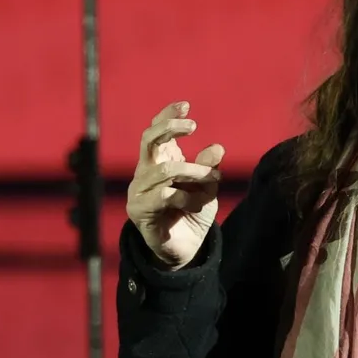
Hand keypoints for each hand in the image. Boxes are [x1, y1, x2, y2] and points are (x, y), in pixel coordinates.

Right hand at [126, 101, 225, 269]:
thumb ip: (209, 169)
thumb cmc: (192, 214)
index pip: (155, 131)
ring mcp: (139, 192)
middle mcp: (144, 173)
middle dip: (170, 128)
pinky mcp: (140, 212)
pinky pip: (163, 195)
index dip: (167, 116)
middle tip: (194, 126)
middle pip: (148, 140)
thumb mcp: (207, 189)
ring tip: (209, 179)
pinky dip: (185, 196)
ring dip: (192, 172)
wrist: (184, 251)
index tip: (185, 105)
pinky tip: (195, 204)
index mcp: (159, 162)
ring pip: (164, 170)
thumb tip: (218, 147)